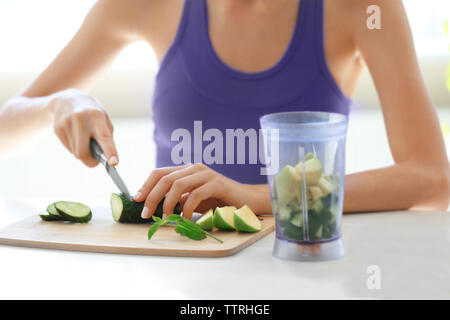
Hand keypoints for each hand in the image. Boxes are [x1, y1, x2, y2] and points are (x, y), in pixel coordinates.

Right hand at [49, 89, 117, 167]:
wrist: (67, 99)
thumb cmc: (91, 113)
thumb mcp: (103, 118)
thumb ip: (106, 136)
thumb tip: (103, 157)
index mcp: (96, 115)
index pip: (104, 137)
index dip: (110, 151)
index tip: (114, 163)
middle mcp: (80, 118)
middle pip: (82, 152)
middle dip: (89, 161)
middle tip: (95, 161)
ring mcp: (66, 123)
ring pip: (75, 152)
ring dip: (82, 151)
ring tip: (83, 138)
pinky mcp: (57, 128)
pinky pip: (68, 148)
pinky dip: (74, 147)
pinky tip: (74, 135)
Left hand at [134, 163, 271, 218]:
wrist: (245, 200)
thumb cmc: (218, 201)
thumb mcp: (193, 199)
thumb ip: (177, 198)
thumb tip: (153, 206)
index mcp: (186, 170)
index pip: (159, 172)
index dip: (146, 185)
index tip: (136, 199)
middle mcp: (194, 168)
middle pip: (165, 179)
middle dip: (152, 196)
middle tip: (146, 213)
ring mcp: (206, 174)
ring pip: (178, 185)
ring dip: (167, 203)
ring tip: (165, 218)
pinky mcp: (217, 183)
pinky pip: (195, 195)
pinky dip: (186, 209)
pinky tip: (185, 219)